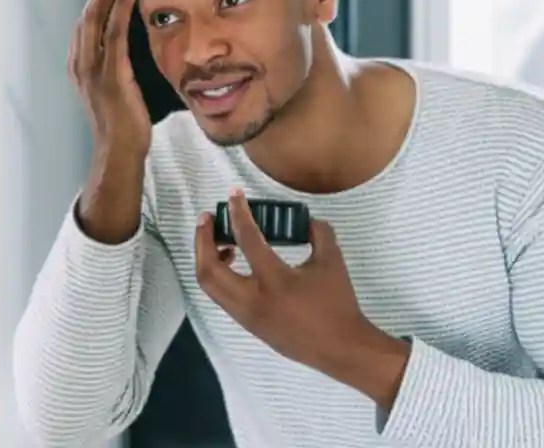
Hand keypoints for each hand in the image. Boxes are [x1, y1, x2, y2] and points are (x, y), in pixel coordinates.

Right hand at [69, 0, 150, 159]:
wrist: (119, 151)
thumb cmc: (123, 121)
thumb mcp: (115, 85)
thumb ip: (114, 62)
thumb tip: (128, 42)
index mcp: (80, 63)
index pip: (87, 19)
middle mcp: (80, 62)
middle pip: (87, 11)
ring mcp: (92, 68)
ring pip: (95, 17)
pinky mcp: (110, 75)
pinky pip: (113, 35)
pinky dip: (119, 10)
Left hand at [194, 190, 409, 409]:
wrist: (341, 348)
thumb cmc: (337, 303)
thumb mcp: (332, 262)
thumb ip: (319, 233)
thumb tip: (306, 219)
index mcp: (273, 280)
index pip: (246, 239)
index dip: (238, 213)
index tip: (233, 195)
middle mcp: (251, 299)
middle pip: (208, 268)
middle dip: (202, 239)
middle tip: (208, 218)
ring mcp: (246, 315)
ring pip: (210, 285)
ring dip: (206, 258)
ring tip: (220, 240)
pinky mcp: (247, 324)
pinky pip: (222, 296)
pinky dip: (219, 276)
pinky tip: (234, 264)